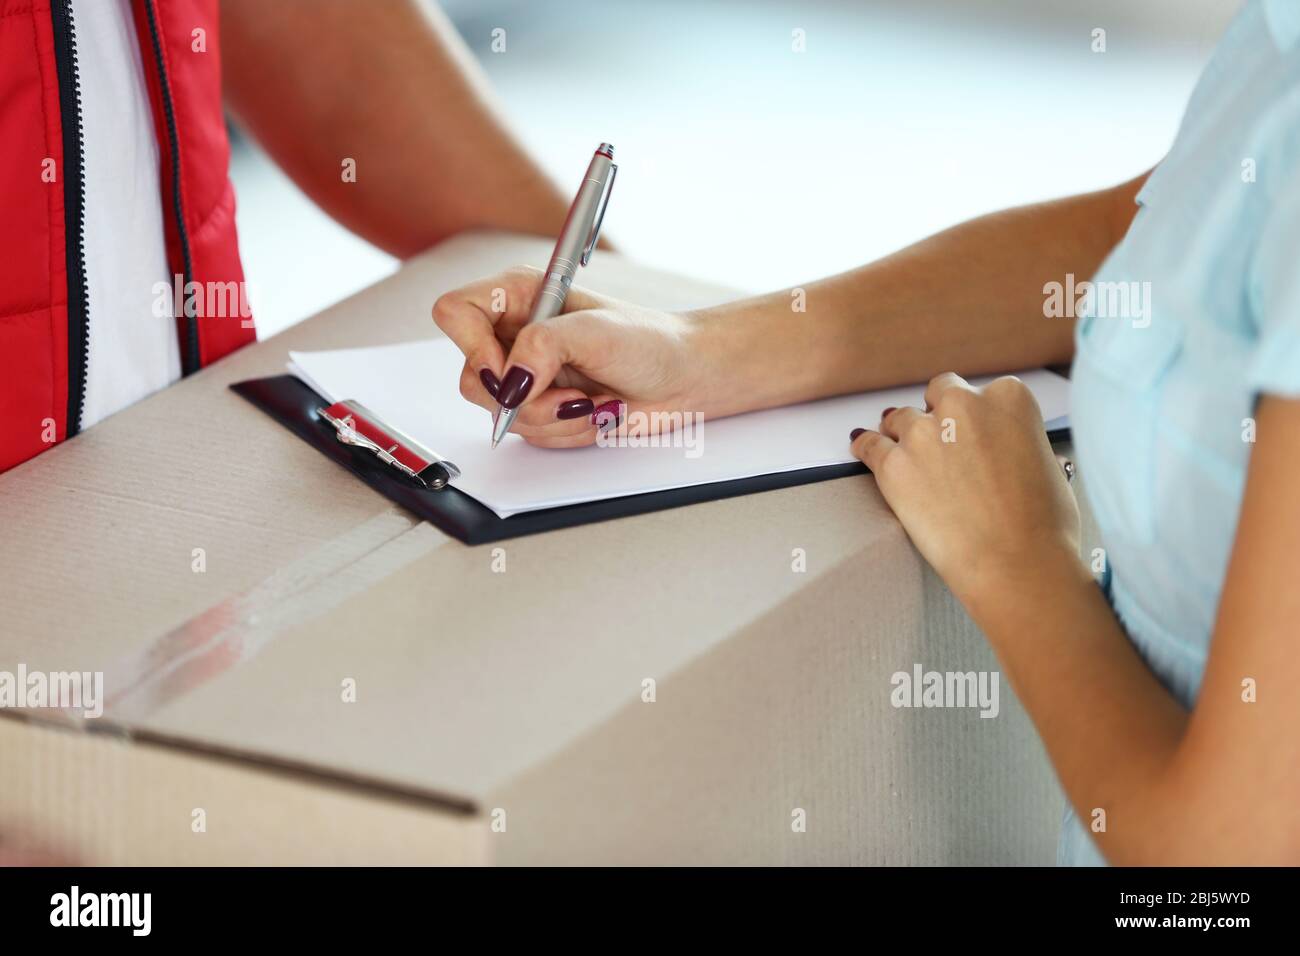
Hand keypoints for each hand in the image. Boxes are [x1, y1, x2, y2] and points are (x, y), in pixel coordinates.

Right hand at [432, 267, 707, 446]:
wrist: (681, 379)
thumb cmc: (649, 342)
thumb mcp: (596, 332)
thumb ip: (544, 346)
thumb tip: (510, 380)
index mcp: (517, 296)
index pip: (455, 313)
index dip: (472, 347)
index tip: (510, 372)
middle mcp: (513, 334)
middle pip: (472, 377)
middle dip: (525, 399)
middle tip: (570, 394)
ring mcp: (525, 375)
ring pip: (500, 415)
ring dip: (553, 417)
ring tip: (593, 401)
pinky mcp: (539, 408)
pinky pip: (528, 434)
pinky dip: (565, 432)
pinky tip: (595, 412)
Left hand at [849, 373, 1081, 603]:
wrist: (1015, 563)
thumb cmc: (1042, 526)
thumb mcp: (1049, 466)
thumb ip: (1021, 444)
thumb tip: (1014, 452)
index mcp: (1008, 398)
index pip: (982, 392)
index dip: (975, 416)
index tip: (972, 433)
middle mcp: (962, 405)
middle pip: (939, 394)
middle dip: (939, 414)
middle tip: (943, 443)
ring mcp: (923, 434)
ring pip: (900, 418)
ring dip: (903, 434)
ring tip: (907, 456)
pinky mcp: (893, 465)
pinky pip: (868, 444)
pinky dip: (865, 446)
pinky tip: (862, 448)